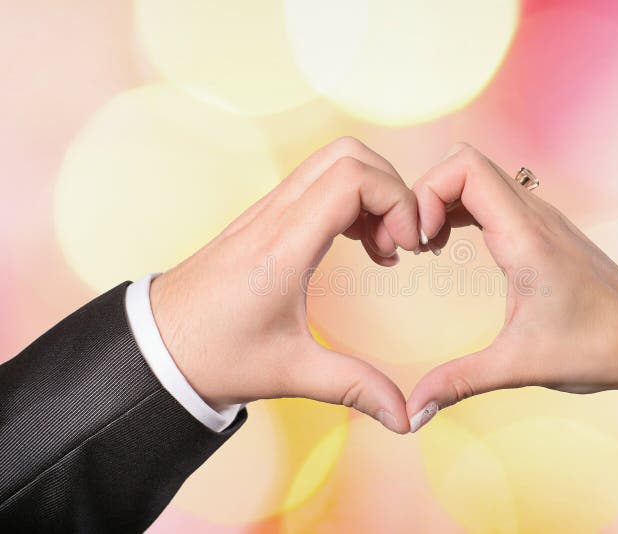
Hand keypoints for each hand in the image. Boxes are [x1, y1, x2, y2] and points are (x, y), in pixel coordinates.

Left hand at [150, 137, 419, 433]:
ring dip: (371, 193)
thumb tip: (404, 418)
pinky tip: (359, 244)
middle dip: (391, 189)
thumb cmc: (215, 356)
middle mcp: (276, 216)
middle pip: (349, 155)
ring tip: (384, 247)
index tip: (408, 247)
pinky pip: (318, 183)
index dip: (396, 201)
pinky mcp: (265, 219)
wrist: (156, 346)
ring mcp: (267, 211)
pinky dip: (351, 200)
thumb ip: (353, 388)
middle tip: (401, 242)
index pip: (352, 179)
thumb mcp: (290, 373)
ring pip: (333, 162)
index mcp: (284, 246)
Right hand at [406, 143, 617, 430]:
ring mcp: (542, 218)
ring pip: (480, 174)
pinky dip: (461, 207)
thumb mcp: (518, 367)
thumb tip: (413, 413)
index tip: (419, 241)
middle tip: (416, 242)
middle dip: (427, 192)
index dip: (428, 192)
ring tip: (429, 244)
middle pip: (466, 162)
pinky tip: (452, 245)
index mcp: (527, 238)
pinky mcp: (543, 228)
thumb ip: (459, 383)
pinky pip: (493, 193)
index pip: (466, 168)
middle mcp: (535, 215)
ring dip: (444, 199)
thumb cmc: (594, 350)